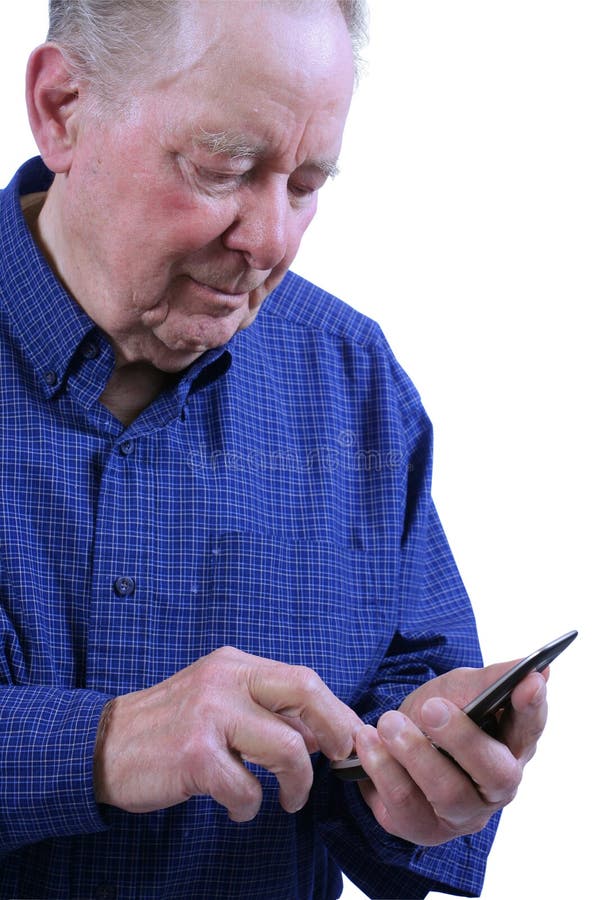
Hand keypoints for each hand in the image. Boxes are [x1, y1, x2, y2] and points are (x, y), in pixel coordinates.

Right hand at [94, 646, 361, 820]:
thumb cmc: (169, 727)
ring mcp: (209, 715)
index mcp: (235, 665)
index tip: (349, 739)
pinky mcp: (194, 755)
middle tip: (336, 761)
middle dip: (335, 731)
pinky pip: (246, 790)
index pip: (304, 678)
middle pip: (305, 692)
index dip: (336, 711)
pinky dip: (249, 808)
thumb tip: (320, 732)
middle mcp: (225, 681)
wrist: (105, 744)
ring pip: (287, 748)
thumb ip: (266, 711)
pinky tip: (237, 808)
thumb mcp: (218, 701)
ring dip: (297, 784)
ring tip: (287, 799)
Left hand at [354, 661, 547, 844]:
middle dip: (462, 738)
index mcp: (512, 746)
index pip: (531, 728)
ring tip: (388, 723)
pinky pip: (405, 804)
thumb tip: (535, 670)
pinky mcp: (423, 827)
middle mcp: (496, 788)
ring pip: (448, 792)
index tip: (529, 682)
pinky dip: (383, 769)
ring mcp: (462, 813)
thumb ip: (491, 681)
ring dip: (415, 753)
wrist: (390, 741)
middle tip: (431, 708)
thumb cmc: (436, 714)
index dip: (532, 708)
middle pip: (496, 772)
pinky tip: (367, 741)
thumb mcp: (459, 689)